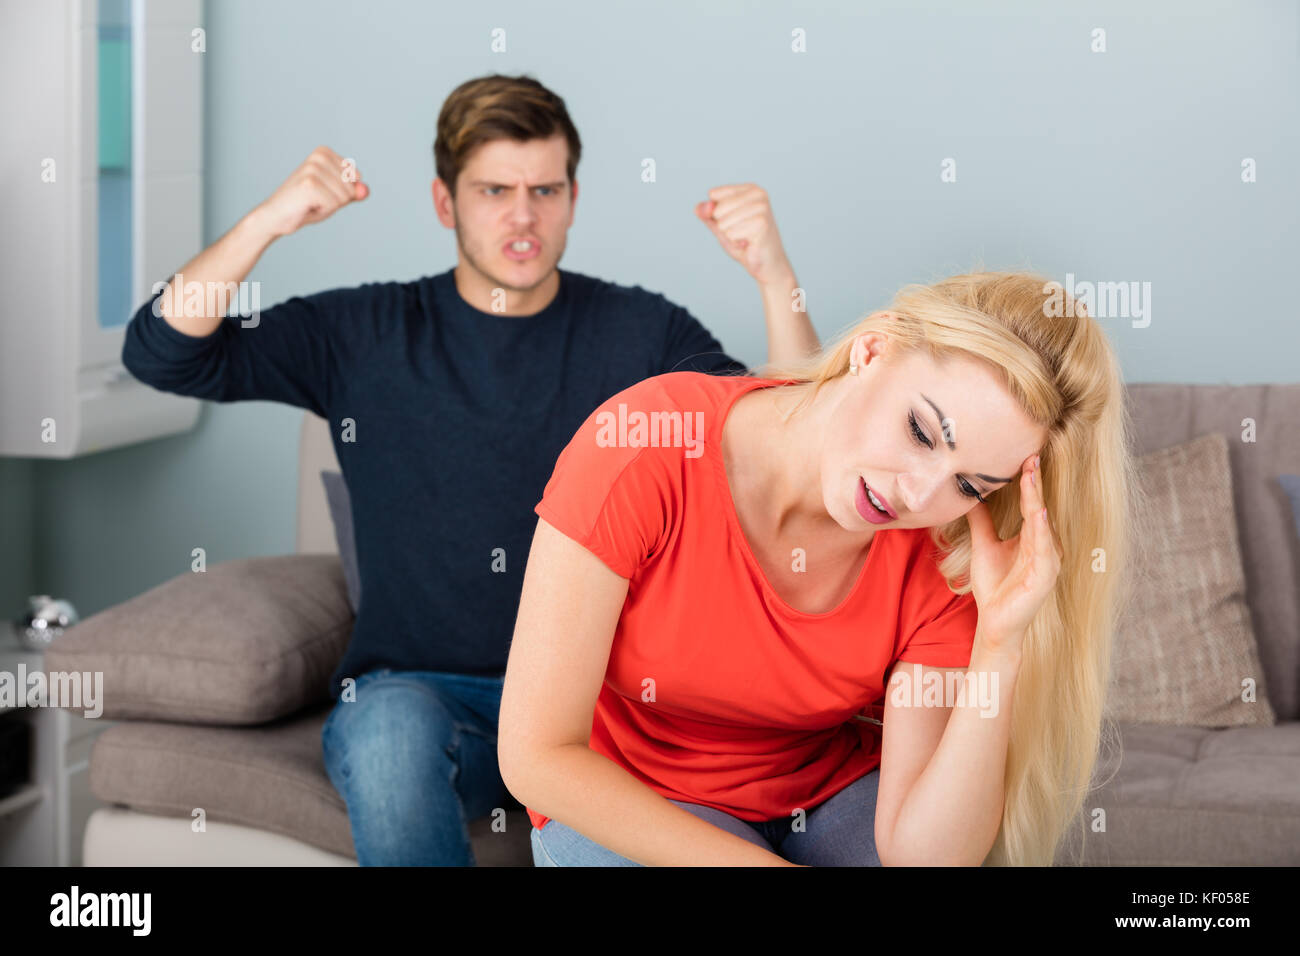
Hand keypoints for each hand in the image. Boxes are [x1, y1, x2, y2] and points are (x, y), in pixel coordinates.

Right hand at [256, 145, 368, 238]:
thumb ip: (353, 192)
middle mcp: (318, 157)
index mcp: (325, 153)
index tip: (322, 192)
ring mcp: (313, 169)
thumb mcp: (335, 196)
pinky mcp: (309, 184)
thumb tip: (365, 190)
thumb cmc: (306, 205)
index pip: (356, 177)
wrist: (276, 216)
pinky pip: (334, 204)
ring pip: (344, 196)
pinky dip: (323, 211)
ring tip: (310, 202)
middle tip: (315, 200)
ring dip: (329, 206)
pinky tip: (306, 206)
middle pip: (352, 187)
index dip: (342, 192)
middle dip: (337, 200)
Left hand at [695, 184, 794, 286]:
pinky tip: (749, 244)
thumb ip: (707, 214)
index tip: (733, 222)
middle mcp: (757, 193)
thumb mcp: (721, 226)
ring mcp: (761, 207)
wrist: (767, 264)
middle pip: (717, 209)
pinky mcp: (761, 223)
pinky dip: (736, 243)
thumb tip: (700, 208)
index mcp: (749, 188)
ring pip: (723, 223)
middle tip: (740, 233)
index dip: (716, 214)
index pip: (714, 195)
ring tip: (745, 238)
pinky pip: (731, 233)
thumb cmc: (744, 243)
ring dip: (730, 236)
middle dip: (723, 227)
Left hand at [962, 454, 1062, 653]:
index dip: (1028, 481)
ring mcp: (1048, 561)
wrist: (994, 622)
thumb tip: (970, 495)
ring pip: (1042, 525)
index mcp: (1032, 537)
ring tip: (1032, 477)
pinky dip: (1041, 531)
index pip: (1030, 503)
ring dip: (1037, 501)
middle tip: (1031, 457)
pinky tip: (1038, 514)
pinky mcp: (1045, 577)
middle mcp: (1044, 546)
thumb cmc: (994, 586)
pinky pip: (1044, 550)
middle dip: (1035, 483)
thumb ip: (981, 521)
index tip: (1025, 456)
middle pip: (1039, 508)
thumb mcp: (984, 545)